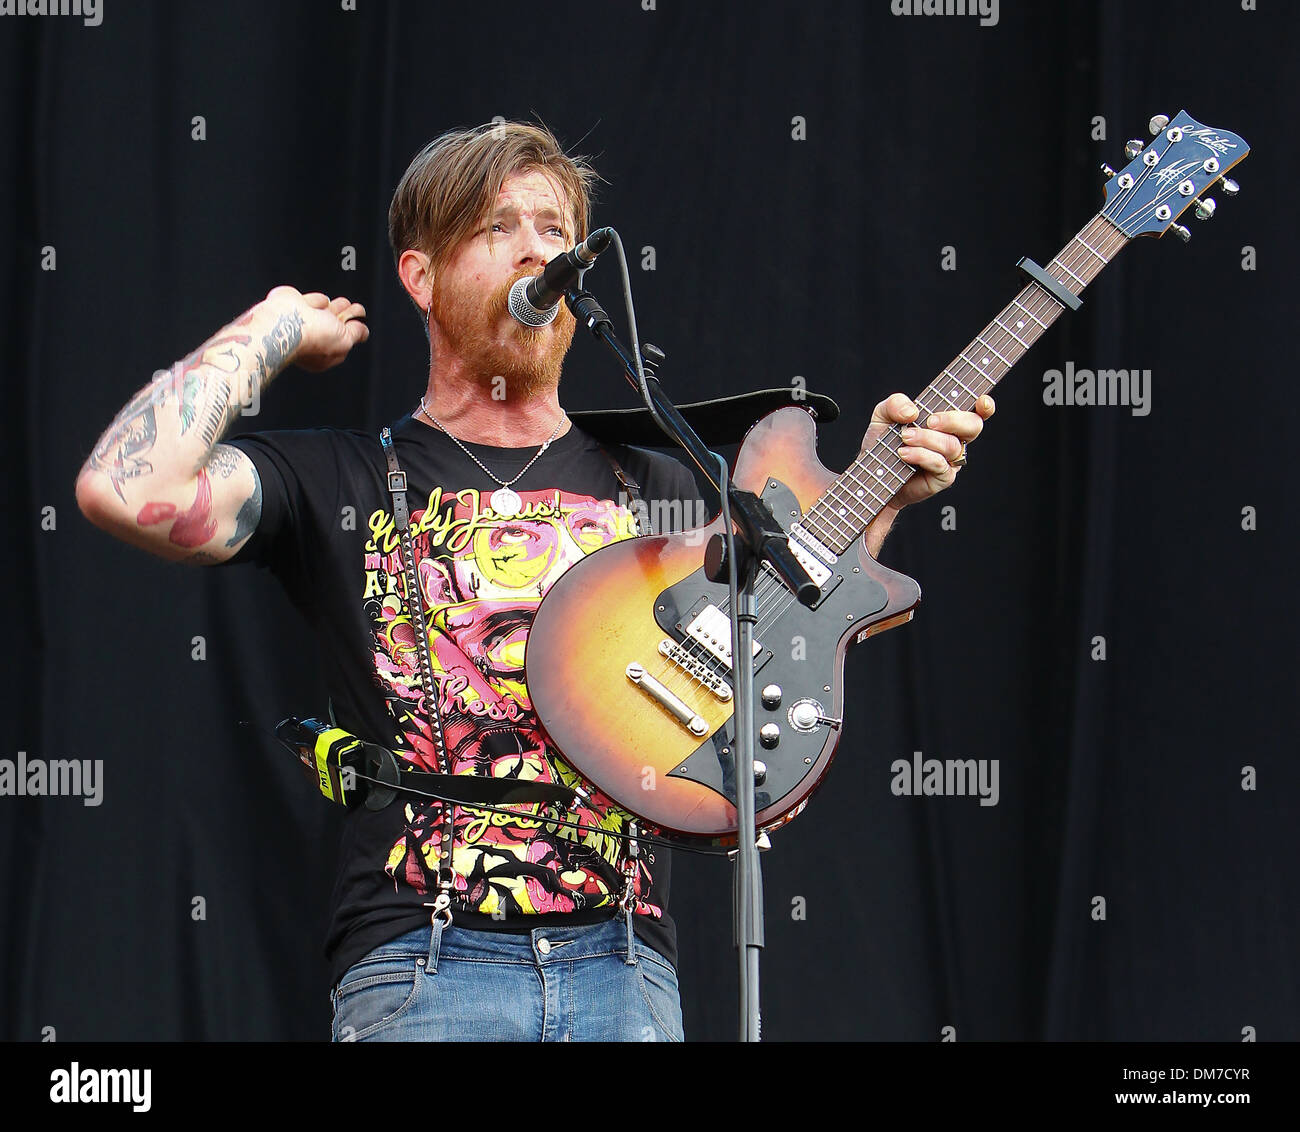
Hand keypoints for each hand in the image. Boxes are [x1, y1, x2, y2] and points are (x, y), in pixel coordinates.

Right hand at [262, 285, 369, 372]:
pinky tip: (320, 303)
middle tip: (358, 309)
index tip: (361, 321)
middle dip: (347, 316)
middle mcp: (313, 338)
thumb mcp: (344, 341)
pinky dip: (316, 301)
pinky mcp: (294, 305)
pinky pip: (310, 301)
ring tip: (345, 303)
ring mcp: (303, 321)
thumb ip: (356, 334)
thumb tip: (364, 331)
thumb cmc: (313, 337)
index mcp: (324, 353)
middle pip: (335, 324)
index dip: (354, 329)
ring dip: (336, 306)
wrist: (285, 321)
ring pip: (324, 311)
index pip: (343, 339)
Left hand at [861, 392, 994, 510]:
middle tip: (930, 421)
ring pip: (952, 445)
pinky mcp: (942, 478)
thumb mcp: (884, 415)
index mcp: (948, 420)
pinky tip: (904, 454)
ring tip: (904, 438)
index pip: (976, 411)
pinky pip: (940, 464)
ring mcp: (951, 460)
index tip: (982, 401)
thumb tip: (913, 411)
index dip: (985, 406)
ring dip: (927, 439)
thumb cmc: (885, 441)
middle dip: (954, 420)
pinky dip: (922, 455)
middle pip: (973, 426)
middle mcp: (955, 439)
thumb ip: (896, 403)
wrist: (874, 472)